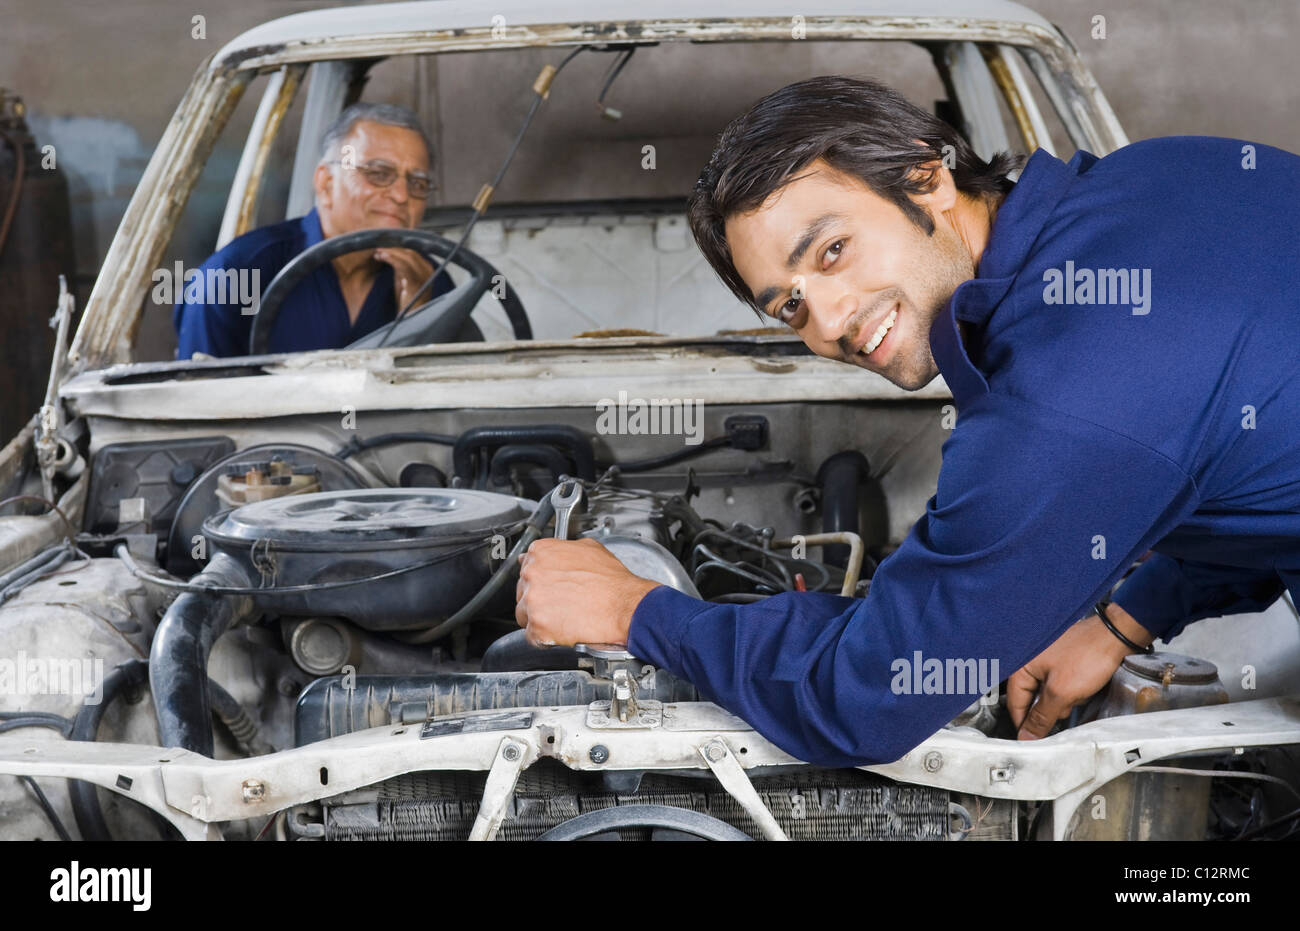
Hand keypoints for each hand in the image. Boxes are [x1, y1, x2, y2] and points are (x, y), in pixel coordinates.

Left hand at [374, 248, 434, 314]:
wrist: (411, 320)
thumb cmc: (407, 302)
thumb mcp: (404, 281)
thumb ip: (400, 267)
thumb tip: (390, 254)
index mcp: (427, 269)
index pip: (412, 253)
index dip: (397, 249)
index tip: (383, 249)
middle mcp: (428, 271)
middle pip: (410, 253)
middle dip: (392, 249)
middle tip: (378, 249)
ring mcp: (424, 277)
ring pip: (407, 257)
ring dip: (390, 253)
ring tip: (378, 253)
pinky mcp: (416, 284)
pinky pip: (403, 266)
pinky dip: (392, 259)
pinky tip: (382, 257)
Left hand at [515, 537, 660, 646]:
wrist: (625, 606)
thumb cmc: (612, 581)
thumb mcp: (589, 549)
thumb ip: (562, 549)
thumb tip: (552, 553)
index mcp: (541, 552)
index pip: (526, 567)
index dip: (540, 580)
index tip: (548, 587)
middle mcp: (532, 573)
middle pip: (522, 591)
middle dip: (539, 600)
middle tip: (560, 604)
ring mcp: (533, 600)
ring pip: (524, 614)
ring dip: (539, 618)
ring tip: (562, 618)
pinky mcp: (537, 625)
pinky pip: (532, 635)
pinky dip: (544, 637)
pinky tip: (562, 630)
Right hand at [1007, 604, 1154, 739]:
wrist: (1115, 636)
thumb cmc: (1088, 654)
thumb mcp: (1062, 693)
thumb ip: (1041, 717)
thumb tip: (1027, 736)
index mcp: (1022, 667)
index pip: (1014, 705)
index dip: (1025, 725)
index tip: (1034, 741)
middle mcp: (1030, 662)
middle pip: (1032, 700)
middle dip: (1052, 708)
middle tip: (1068, 704)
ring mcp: (1046, 661)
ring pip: (1049, 694)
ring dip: (1064, 699)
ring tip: (1080, 689)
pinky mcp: (1061, 661)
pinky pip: (1060, 685)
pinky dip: (1072, 689)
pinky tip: (1085, 684)